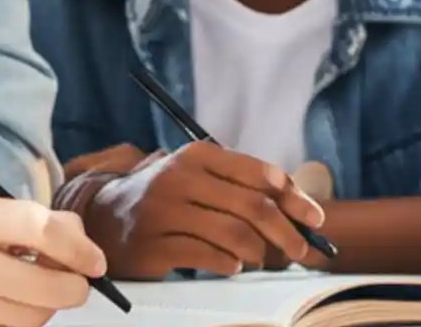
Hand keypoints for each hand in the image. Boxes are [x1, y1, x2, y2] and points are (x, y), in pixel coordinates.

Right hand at [0, 197, 106, 326]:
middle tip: (77, 281)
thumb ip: (28, 222)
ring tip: (34, 291)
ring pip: (31, 320)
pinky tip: (5, 309)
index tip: (95, 260)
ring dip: (46, 309)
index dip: (80, 247)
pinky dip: (16, 325)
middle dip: (74, 288)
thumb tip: (82, 241)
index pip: (41, 229)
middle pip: (46, 288)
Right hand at [83, 142, 324, 279]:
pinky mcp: (153, 246)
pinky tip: (235, 265)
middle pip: (252, 206)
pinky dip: (230, 264)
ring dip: (260, 251)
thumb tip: (300, 206)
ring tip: (263, 258)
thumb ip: (243, 185)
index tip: (314, 216)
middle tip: (302, 249)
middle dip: (287, 230)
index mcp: (196, 155)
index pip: (257, 173)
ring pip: (234, 234)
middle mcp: (178, 178)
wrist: (106, 217)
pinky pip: (207, 257)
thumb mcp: (200, 178)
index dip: (293, 196)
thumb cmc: (169, 197)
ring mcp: (163, 212)